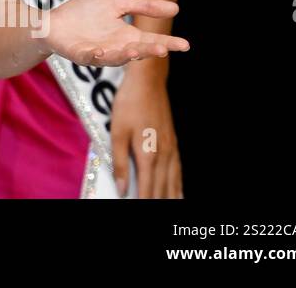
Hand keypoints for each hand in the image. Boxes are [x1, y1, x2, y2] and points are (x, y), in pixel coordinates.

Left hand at [43, 0, 187, 66]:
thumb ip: (143, 7)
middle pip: (137, 51)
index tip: (185, 44)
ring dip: (126, 55)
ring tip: (137, 50)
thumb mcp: (118, 4)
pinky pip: (90, 58)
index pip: (151, 41)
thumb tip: (176, 8)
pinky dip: (97, 56)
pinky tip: (102, 51)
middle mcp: (116, 48)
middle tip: (164, 49)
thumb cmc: (85, 13)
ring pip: (116, 57)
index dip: (168, 43)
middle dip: (149, 51)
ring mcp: (99, 53)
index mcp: (127, 37)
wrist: (54, 21)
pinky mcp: (80, 54)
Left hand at [110, 64, 182, 197]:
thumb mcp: (117, 132)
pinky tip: (178, 191)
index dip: (143, 202)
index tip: (139, 210)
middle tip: (152, 213)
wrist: (148, 82)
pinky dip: (178, 184)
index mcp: (148, 154)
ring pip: (173, 181)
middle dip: (157, 202)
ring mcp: (171, 148)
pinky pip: (178, 170)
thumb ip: (118, 161)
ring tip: (170, 208)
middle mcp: (163, 154)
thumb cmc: (129, 104)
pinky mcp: (173, 142)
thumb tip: (122, 187)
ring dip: (171, 198)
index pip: (147, 188)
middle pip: (162, 188)